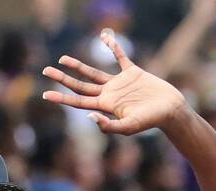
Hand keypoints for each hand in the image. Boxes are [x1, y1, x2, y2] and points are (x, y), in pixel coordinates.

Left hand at [42, 30, 188, 135]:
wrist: (170, 110)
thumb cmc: (151, 121)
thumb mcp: (128, 127)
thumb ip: (108, 126)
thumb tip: (88, 117)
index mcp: (105, 106)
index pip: (78, 101)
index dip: (61, 98)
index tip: (45, 94)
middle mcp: (108, 94)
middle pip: (80, 85)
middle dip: (62, 78)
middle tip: (45, 71)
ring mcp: (119, 83)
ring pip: (93, 72)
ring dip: (78, 66)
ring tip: (62, 59)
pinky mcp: (132, 72)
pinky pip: (119, 56)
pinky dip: (112, 46)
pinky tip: (104, 37)